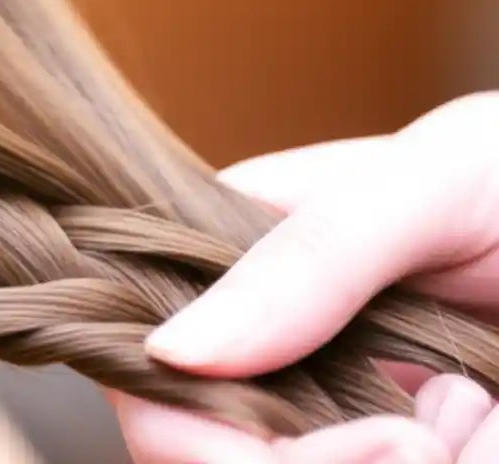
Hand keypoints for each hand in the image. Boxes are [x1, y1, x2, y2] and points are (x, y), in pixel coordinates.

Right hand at [116, 92, 498, 461]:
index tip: (330, 446)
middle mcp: (265, 351)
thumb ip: (310, 254)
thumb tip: (173, 350)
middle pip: (218, 458)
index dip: (202, 436)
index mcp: (233, 264)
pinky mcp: (388, 446)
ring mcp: (329, 412)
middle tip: (428, 439)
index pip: (151, 376)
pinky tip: (482, 431)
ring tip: (478, 411)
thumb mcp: (437, 181)